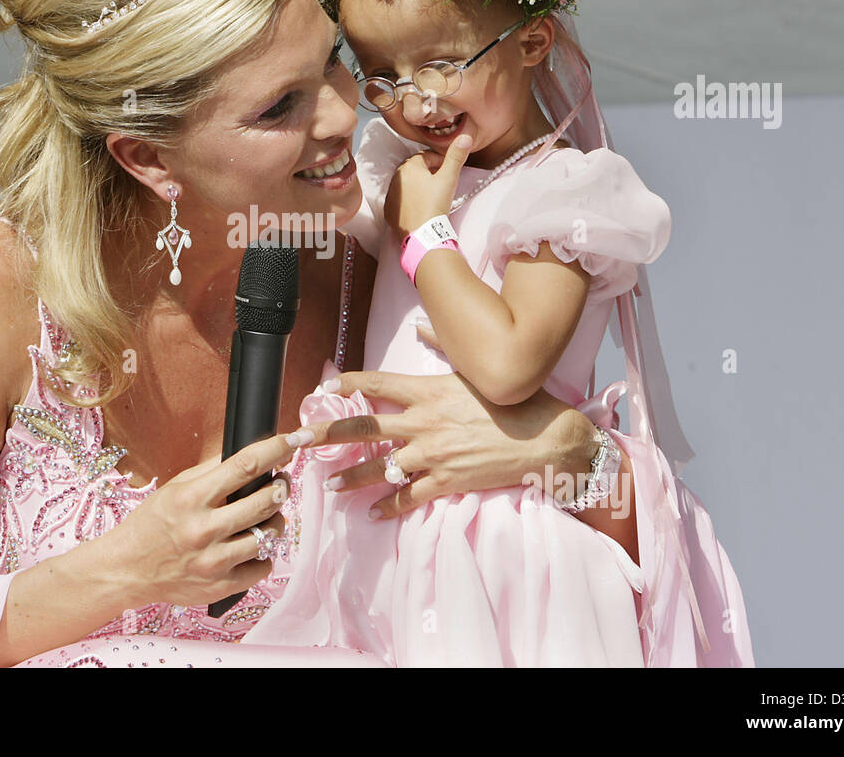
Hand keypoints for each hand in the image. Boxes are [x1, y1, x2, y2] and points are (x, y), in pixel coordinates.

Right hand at [104, 430, 303, 607]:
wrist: (127, 570)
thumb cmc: (151, 525)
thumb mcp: (175, 488)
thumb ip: (211, 471)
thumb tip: (253, 455)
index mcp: (192, 498)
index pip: (245, 466)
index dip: (276, 449)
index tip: (293, 440)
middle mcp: (204, 529)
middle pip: (267, 500)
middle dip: (282, 485)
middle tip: (280, 481)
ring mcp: (214, 561)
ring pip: (271, 533)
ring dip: (275, 519)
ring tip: (264, 515)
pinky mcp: (221, 585)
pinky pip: (264, 565)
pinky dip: (263, 553)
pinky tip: (250, 546)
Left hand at [304, 369, 595, 519]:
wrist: (547, 439)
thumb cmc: (514, 401)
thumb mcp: (476, 371)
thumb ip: (444, 347)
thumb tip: (422, 327)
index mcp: (428, 392)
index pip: (376, 385)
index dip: (346, 383)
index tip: (324, 385)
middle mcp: (423, 423)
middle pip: (362, 429)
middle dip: (325, 435)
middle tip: (296, 440)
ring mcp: (433, 455)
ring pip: (378, 469)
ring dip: (350, 478)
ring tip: (328, 484)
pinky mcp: (447, 482)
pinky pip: (408, 497)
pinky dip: (388, 507)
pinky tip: (372, 514)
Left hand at [384, 133, 472, 242]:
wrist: (422, 234)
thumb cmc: (435, 204)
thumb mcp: (449, 178)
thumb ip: (456, 156)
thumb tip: (465, 136)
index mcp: (409, 166)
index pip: (426, 156)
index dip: (440, 161)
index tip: (449, 170)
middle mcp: (396, 177)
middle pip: (415, 169)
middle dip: (428, 172)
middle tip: (442, 182)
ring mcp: (390, 195)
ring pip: (407, 184)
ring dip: (418, 185)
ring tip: (432, 195)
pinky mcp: (389, 210)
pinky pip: (400, 199)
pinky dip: (409, 199)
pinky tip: (420, 206)